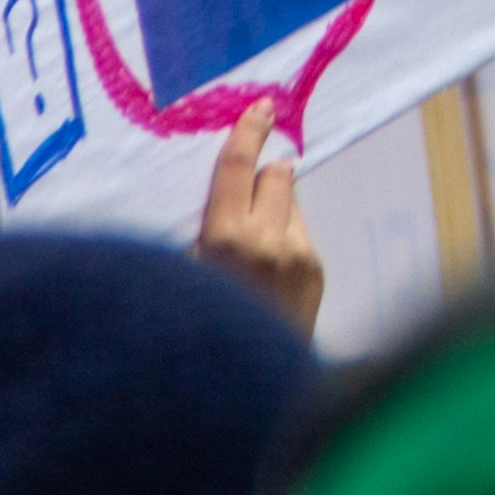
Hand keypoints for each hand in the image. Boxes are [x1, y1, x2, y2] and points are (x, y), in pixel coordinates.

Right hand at [196, 107, 322, 335]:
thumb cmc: (191, 324)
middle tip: (248, 186)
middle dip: (263, 174)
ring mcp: (299, 256)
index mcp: (225, 239)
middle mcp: (270, 241)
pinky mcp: (316, 271)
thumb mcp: (179, 274)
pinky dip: (282, 238)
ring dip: (273, 210)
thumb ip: (201, 229)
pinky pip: (298, 235)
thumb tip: (223, 189)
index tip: (261, 106)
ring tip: (250, 247)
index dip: (248, 131)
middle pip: (276, 175)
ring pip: (290, 205)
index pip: (240, 166)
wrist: (243, 388)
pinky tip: (264, 272)